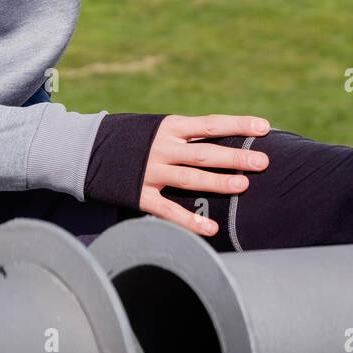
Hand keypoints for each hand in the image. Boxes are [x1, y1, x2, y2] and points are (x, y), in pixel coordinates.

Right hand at [139, 113, 270, 236]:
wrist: (88, 149)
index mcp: (170, 127)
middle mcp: (162, 148)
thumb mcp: (159, 127)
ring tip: (243, 186)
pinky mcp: (140, 194)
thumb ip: (187, 135)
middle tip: (262, 162)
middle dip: (235, 157)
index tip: (264, 127)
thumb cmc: (135, 137)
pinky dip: (190, 220)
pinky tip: (211, 229)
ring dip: (217, 183)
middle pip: (204, 153)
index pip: (210, 124)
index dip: (237, 124)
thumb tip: (227, 138)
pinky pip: (168, 210)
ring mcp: (151, 172)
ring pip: (190, 179)